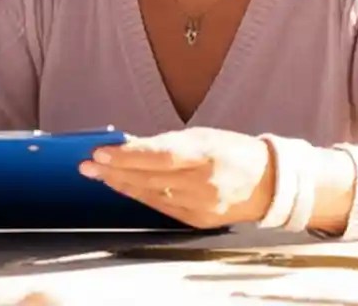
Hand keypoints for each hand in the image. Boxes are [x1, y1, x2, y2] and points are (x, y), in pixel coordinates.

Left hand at [78, 127, 274, 229]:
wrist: (269, 184)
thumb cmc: (233, 152)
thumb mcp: (203, 136)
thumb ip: (167, 143)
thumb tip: (128, 145)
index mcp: (208, 153)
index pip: (160, 156)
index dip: (128, 156)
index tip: (101, 152)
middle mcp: (204, 182)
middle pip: (150, 178)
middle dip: (114, 171)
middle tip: (87, 164)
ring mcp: (201, 205)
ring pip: (151, 195)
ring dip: (121, 184)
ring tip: (98, 174)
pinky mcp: (198, 221)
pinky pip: (161, 208)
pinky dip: (140, 196)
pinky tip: (123, 187)